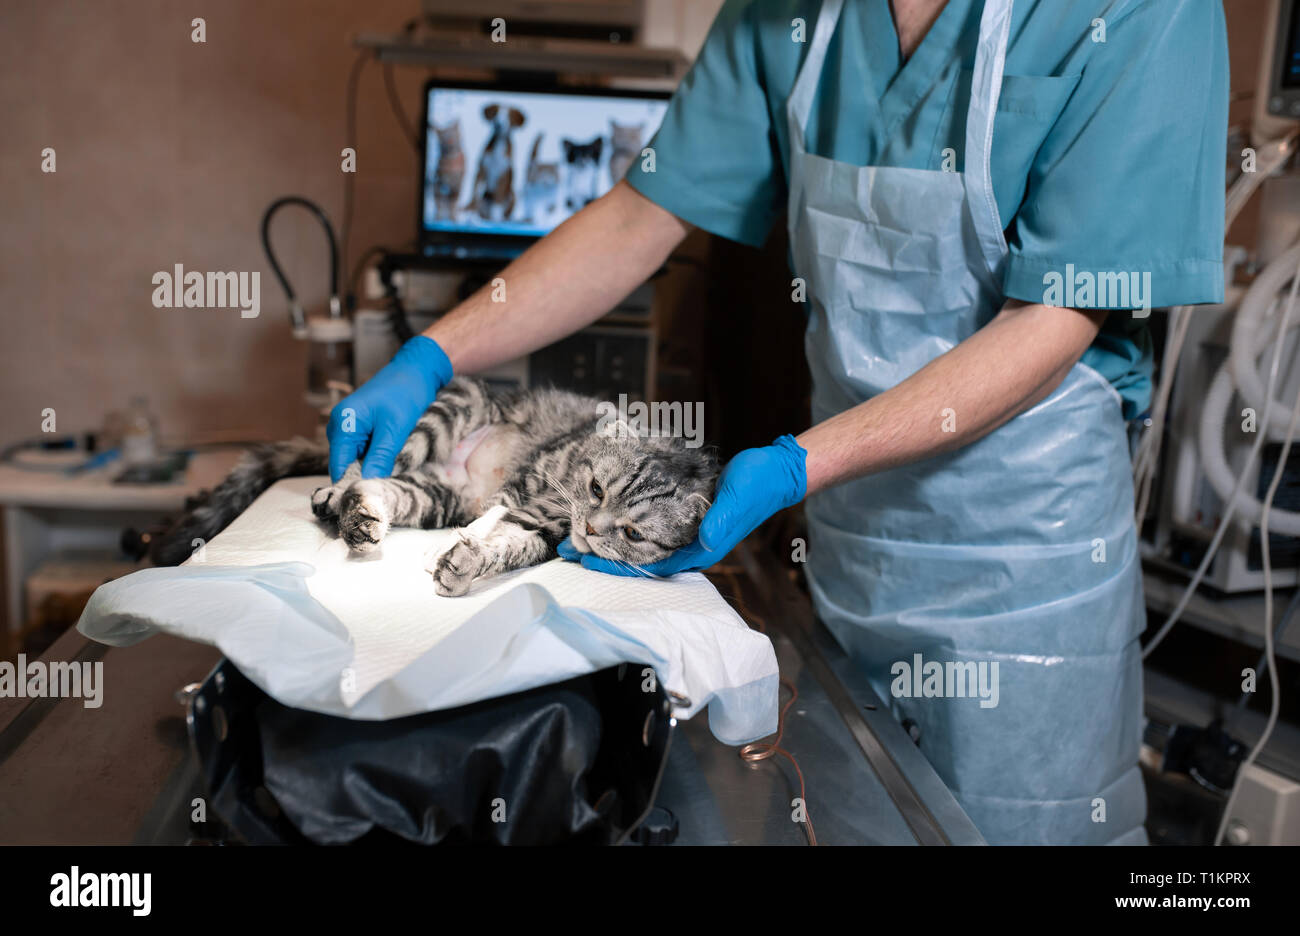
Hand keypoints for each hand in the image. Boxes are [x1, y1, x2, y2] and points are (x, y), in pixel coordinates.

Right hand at [327, 336, 452, 481]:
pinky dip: (375, 458)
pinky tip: (391, 461)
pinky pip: (363, 451)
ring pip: (356, 460)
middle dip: (364, 478)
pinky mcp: (360, 428)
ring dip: (371, 468)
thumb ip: (381, 457)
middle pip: (346, 466)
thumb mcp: (396, 428)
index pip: (339, 468)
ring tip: (392, 476)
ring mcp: (348, 427)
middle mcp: (339, 427)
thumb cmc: (406, 393)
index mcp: (343, 424)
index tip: (371, 501)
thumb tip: (369, 484)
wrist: (416, 370)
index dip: (352, 486)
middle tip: (386, 492)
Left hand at [557, 434, 807, 576]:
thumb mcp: (738, 499)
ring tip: (580, 535)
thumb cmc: (758, 486)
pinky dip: (627, 523)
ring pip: (642, 543)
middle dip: (604, 558)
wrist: (774, 472)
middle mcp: (692, 545)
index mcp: (703, 549)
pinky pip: (651, 525)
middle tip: (568, 550)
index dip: (617, 569)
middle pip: (640, 559)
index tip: (586, 563)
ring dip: (611, 541)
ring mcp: (688, 532)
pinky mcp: (687, 515)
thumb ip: (722, 521)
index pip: (651, 568)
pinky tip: (610, 515)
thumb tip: (706, 540)